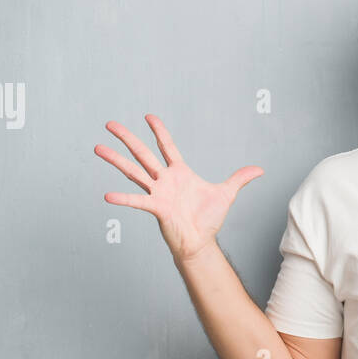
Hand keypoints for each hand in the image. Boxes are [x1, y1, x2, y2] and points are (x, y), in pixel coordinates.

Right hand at [95, 114, 262, 262]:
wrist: (200, 242)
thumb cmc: (209, 219)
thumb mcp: (226, 194)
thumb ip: (240, 179)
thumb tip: (260, 169)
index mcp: (180, 173)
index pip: (167, 146)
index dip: (159, 131)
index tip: (148, 116)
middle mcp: (165, 180)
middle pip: (143, 153)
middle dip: (127, 138)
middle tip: (110, 124)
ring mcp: (158, 192)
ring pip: (133, 171)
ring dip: (115, 160)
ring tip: (97, 148)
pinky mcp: (156, 208)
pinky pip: (138, 201)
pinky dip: (124, 199)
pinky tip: (107, 196)